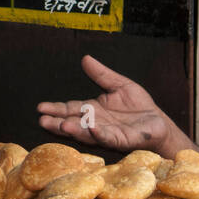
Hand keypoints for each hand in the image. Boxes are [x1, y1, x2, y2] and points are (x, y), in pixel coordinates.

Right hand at [36, 54, 172, 151]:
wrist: (158, 122)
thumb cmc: (139, 107)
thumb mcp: (119, 85)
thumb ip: (102, 75)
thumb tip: (85, 58)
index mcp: (93, 111)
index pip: (70, 110)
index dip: (56, 109)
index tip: (40, 108)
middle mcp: (96, 124)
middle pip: (73, 123)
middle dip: (58, 123)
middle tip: (42, 121)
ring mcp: (107, 133)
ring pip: (87, 133)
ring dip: (75, 130)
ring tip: (62, 125)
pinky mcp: (121, 140)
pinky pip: (108, 137)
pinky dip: (99, 133)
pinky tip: (92, 126)